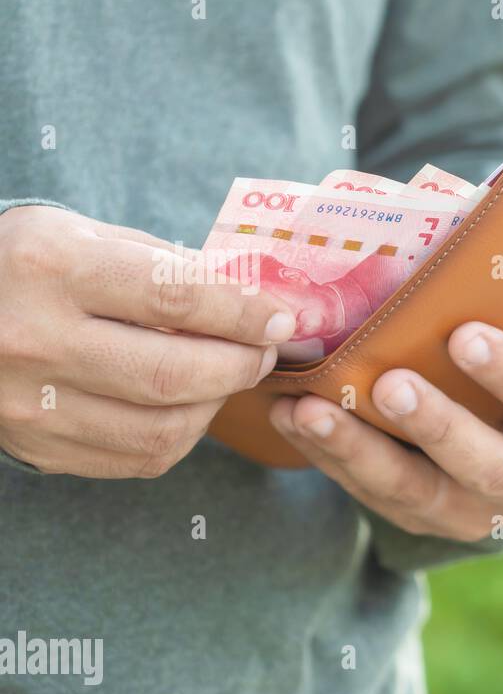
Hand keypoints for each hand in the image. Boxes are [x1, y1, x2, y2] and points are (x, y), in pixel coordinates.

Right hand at [0, 206, 295, 476]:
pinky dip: (183, 433)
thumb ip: (169, 266)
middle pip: (173, 374)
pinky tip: (189, 405)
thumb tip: (256, 300)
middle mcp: (34, 340)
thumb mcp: (86, 236)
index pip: (173, 297)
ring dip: (216, 403)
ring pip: (164, 427)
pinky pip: (141, 457)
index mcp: (52, 269)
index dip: (243, 313)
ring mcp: (31, 405)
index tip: (282, 320)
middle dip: (240, 365)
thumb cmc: (30, 267)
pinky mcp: (40, 448)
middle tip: (263, 351)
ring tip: (226, 375)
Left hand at [268, 322, 502, 541]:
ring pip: (416, 492)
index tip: (464, 334)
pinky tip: (292, 415)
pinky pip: (372, 494)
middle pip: (486, 465)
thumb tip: (452, 204)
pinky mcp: (423, 521)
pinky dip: (329, 455)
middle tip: (388, 384)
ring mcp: (475, 512)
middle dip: (435, 424)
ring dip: (359, 449)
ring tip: (310, 407)